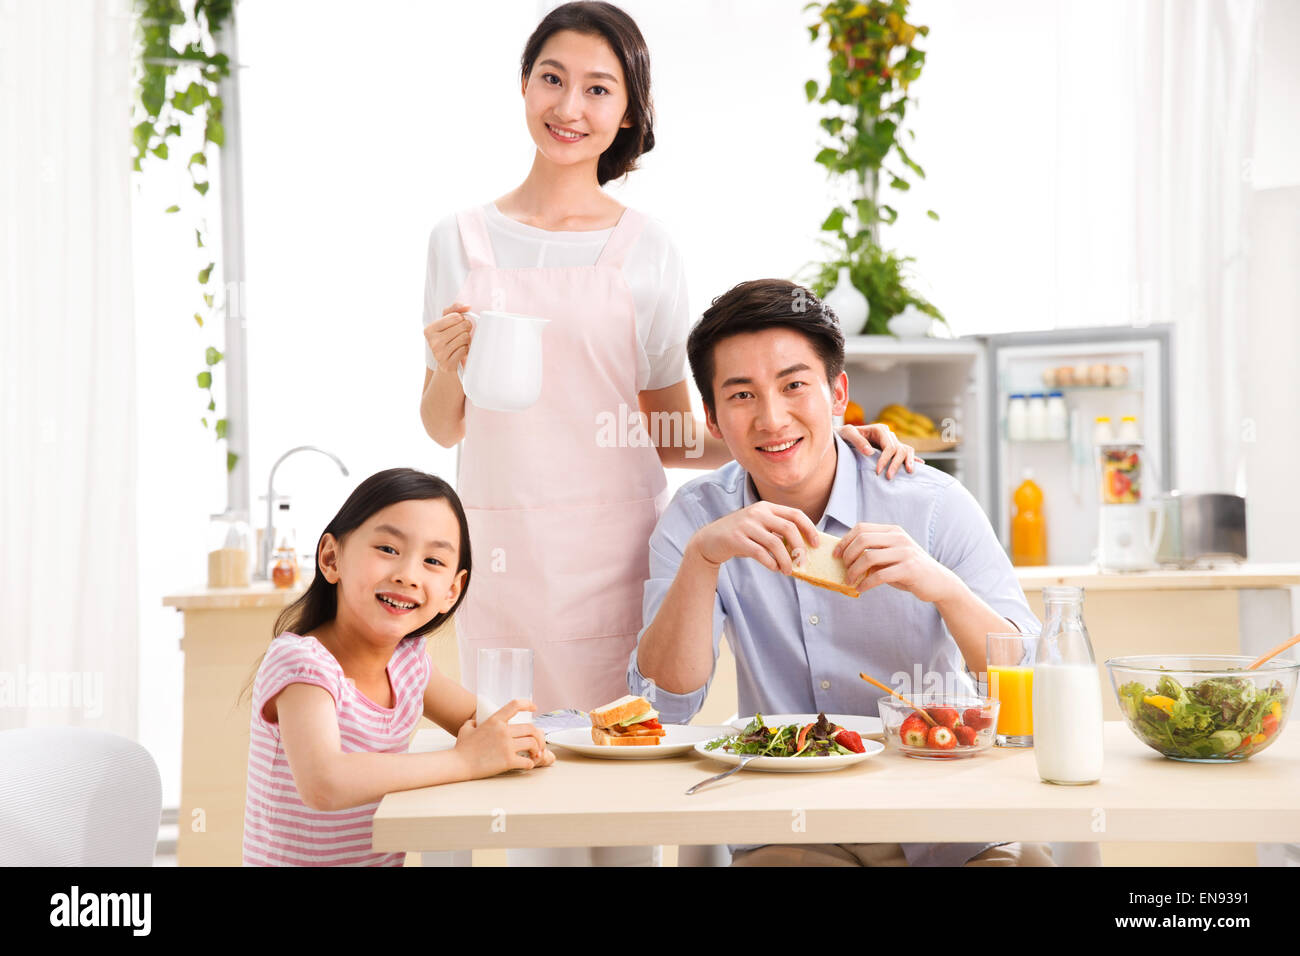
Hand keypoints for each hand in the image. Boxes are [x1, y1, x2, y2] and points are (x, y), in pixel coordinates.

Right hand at [425, 302, 473, 375]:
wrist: (444, 363)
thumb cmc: (446, 339)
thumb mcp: (446, 322)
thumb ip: (455, 309)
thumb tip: (467, 306)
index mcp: (429, 330)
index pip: (456, 317)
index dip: (462, 319)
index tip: (459, 323)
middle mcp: (432, 342)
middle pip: (462, 326)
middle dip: (466, 328)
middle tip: (463, 332)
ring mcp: (439, 354)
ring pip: (465, 337)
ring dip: (467, 340)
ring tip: (461, 342)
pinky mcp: (447, 364)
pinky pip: (465, 350)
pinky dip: (466, 350)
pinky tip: (461, 351)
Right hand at [452, 698, 549, 777]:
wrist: (458, 764)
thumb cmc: (462, 748)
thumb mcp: (466, 728)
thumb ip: (474, 722)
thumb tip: (476, 721)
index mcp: (494, 721)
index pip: (515, 705)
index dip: (527, 704)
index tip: (534, 707)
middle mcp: (503, 731)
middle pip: (531, 728)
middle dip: (539, 736)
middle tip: (539, 742)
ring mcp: (506, 746)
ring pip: (532, 743)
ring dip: (537, 749)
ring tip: (535, 754)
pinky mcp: (507, 761)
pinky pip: (527, 761)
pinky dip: (530, 763)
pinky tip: (528, 764)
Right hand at [689, 501, 819, 574]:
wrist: (709, 540)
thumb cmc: (740, 536)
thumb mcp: (758, 527)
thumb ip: (776, 531)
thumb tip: (802, 548)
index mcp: (766, 507)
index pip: (795, 514)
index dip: (809, 529)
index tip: (816, 544)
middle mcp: (757, 513)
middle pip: (789, 528)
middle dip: (800, 548)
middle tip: (802, 562)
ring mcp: (746, 525)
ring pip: (776, 544)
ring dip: (786, 560)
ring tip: (788, 571)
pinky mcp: (736, 539)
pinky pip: (761, 553)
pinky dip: (771, 563)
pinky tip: (774, 568)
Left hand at [833, 522, 960, 603]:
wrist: (938, 582)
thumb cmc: (908, 570)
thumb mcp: (891, 557)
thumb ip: (873, 553)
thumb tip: (843, 557)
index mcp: (892, 531)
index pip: (861, 528)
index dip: (845, 541)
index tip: (836, 555)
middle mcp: (899, 538)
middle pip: (862, 539)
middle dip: (847, 555)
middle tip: (844, 569)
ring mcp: (905, 552)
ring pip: (869, 557)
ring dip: (854, 571)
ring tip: (850, 581)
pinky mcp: (909, 569)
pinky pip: (880, 575)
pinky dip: (866, 583)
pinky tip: (860, 589)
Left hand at [838, 423, 922, 477]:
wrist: (842, 436)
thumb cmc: (843, 435)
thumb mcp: (847, 434)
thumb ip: (858, 441)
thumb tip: (871, 452)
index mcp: (879, 430)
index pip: (889, 446)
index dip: (885, 460)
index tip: (878, 472)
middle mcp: (888, 434)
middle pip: (899, 450)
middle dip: (895, 464)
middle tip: (889, 477)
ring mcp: (891, 441)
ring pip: (906, 450)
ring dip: (908, 461)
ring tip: (909, 472)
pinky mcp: (892, 447)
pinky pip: (906, 452)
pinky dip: (912, 459)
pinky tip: (919, 466)